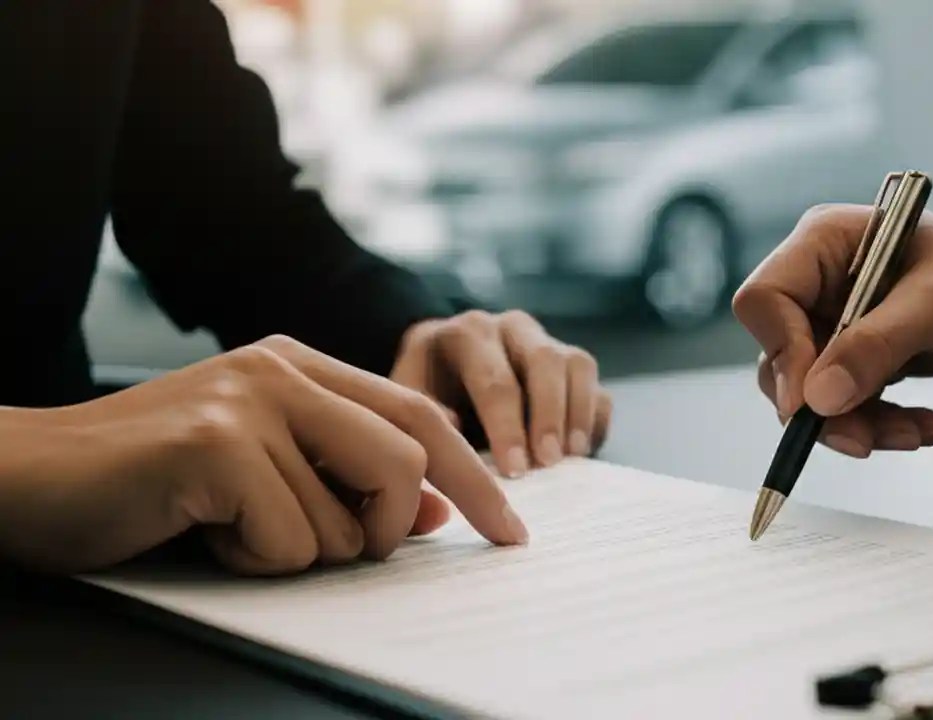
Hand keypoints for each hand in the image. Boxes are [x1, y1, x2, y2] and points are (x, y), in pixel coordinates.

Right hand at [0, 335, 526, 574]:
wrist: (28, 475)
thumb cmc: (155, 484)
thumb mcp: (266, 473)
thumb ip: (345, 477)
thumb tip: (432, 509)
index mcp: (301, 366)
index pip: (420, 415)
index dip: (474, 475)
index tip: (511, 529)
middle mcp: (281, 368)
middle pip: (408, 453)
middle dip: (401, 523)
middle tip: (372, 552)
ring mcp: (248, 399)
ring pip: (349, 515)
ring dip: (299, 551)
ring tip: (233, 531)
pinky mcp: (215, 442)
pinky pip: (291, 538)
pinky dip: (255, 561)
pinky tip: (202, 533)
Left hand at [391, 310, 611, 477]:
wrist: (444, 380)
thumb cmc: (426, 396)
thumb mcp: (410, 402)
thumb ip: (425, 415)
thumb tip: (455, 427)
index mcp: (466, 334)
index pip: (493, 378)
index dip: (507, 427)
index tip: (514, 471)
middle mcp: (510, 326)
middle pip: (543, 361)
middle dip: (548, 416)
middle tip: (547, 463)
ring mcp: (546, 340)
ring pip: (576, 364)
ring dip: (577, 414)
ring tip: (571, 458)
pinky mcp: (571, 363)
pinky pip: (595, 383)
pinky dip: (594, 417)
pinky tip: (582, 451)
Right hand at [732, 180, 932, 456]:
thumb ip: (875, 346)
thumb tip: (816, 399)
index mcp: (822, 245)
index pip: (765, 300)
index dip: (781, 352)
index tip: (810, 403)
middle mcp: (817, 283)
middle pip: (780, 357)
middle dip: (825, 405)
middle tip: (867, 437)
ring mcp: (834, 322)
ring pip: (811, 393)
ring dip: (859, 424)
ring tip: (917, 432)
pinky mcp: (855, 357)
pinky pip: (844, 405)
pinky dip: (881, 424)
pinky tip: (924, 425)